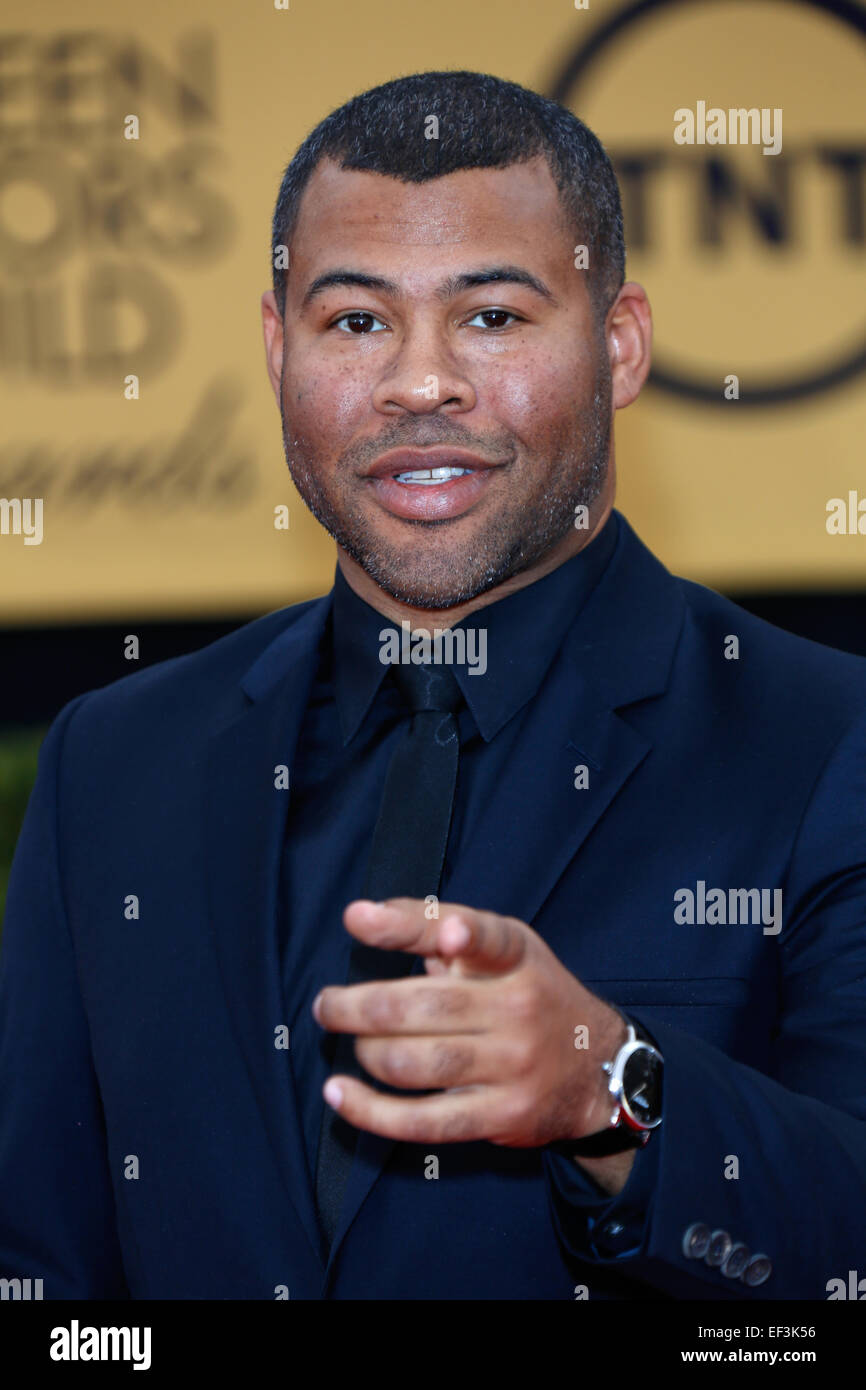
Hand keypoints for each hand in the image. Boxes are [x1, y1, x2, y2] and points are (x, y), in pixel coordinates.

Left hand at [312, 897, 628, 1156]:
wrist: (599, 1067)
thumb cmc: (530, 993)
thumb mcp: (502, 945)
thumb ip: (435, 924)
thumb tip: (361, 915)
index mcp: (516, 955)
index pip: (469, 934)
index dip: (416, 926)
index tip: (360, 919)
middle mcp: (518, 1006)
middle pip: (423, 1006)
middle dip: (357, 1006)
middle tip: (326, 1005)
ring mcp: (512, 1064)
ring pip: (416, 1062)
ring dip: (365, 1053)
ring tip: (348, 1042)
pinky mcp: (502, 1115)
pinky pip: (424, 1121)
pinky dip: (372, 1111)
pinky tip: (340, 1094)